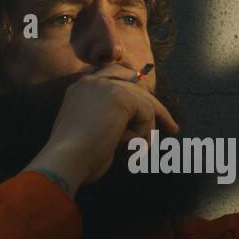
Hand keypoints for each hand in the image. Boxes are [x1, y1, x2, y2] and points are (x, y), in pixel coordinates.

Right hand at [23, 63, 178, 193]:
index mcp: (81, 88)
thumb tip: (140, 119)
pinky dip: (145, 134)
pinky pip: (147, 113)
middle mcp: (91, 81)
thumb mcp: (92, 132)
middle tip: (173, 128)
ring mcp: (104, 85)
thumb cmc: (76, 158)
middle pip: (136, 85)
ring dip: (146, 130)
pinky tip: (133, 149)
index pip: (116, 76)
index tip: (153, 110)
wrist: (65, 161)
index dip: (137, 90)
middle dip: (156, 108)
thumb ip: (111, 119)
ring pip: (143, 102)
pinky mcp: (119, 95)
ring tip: (139, 152)